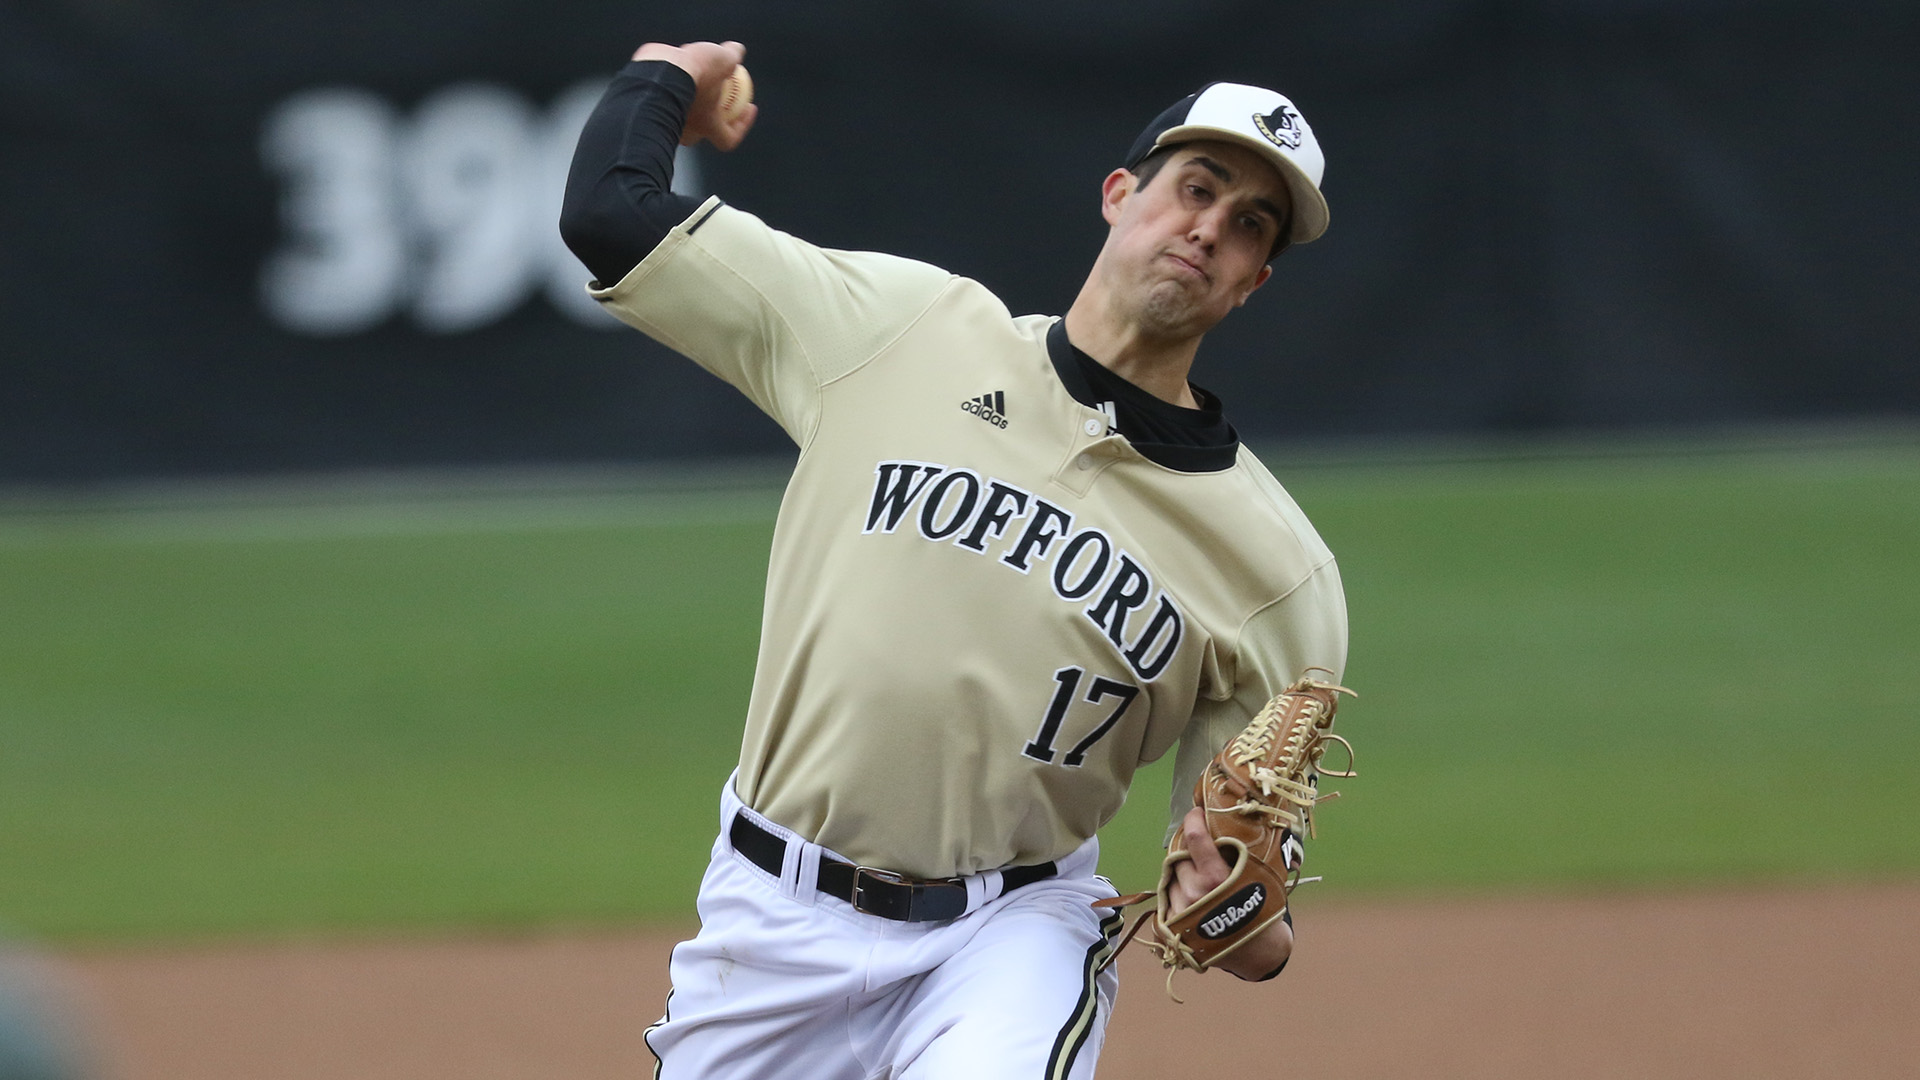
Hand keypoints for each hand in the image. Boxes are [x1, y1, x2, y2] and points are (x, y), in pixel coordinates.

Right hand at [630, 39, 758, 149]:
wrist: (657, 70)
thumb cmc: (695, 72)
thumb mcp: (723, 60)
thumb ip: (733, 56)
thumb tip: (738, 51)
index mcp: (706, 126)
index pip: (728, 139)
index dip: (742, 126)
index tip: (748, 107)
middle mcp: (685, 129)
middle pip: (702, 129)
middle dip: (711, 114)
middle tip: (719, 93)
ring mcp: (666, 119)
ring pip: (681, 111)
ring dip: (691, 95)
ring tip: (694, 71)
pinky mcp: (649, 105)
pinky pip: (665, 96)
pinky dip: (673, 83)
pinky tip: (677, 62)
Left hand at [1167, 806, 1294, 979]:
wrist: (1256, 949)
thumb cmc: (1261, 908)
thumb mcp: (1257, 876)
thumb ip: (1238, 852)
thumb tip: (1226, 821)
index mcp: (1215, 878)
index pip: (1194, 837)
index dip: (1193, 820)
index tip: (1197, 813)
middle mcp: (1194, 892)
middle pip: (1179, 855)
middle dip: (1189, 850)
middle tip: (1200, 850)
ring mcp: (1180, 910)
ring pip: (1171, 876)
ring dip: (1182, 873)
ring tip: (1200, 879)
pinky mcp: (1171, 924)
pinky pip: (1167, 896)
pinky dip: (1178, 892)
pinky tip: (1193, 896)